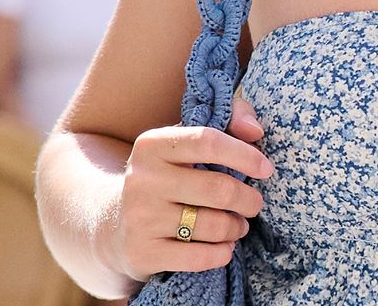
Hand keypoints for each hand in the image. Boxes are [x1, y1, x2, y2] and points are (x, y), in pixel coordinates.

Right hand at [112, 91, 271, 280]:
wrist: (111, 223)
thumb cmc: (168, 176)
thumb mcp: (187, 142)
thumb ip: (229, 119)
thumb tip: (255, 130)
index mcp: (152, 145)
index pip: (208, 141)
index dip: (245, 155)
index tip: (266, 169)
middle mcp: (141, 179)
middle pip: (218, 189)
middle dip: (248, 199)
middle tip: (254, 204)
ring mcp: (139, 218)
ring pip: (213, 225)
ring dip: (237, 227)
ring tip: (238, 225)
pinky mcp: (141, 253)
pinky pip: (199, 257)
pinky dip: (221, 253)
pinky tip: (224, 247)